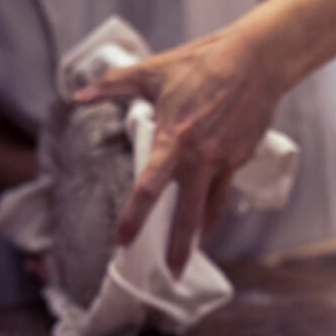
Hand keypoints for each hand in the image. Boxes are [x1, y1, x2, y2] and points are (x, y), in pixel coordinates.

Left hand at [75, 27, 279, 275]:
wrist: (257, 61)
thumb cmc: (203, 62)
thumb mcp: (154, 70)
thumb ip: (114, 85)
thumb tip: (79, 94)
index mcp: (174, 139)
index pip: (148, 187)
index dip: (135, 217)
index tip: (122, 241)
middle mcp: (199, 158)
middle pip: (186, 214)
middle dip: (178, 248)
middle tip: (169, 274)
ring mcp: (223, 161)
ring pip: (209, 211)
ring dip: (199, 238)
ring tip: (189, 260)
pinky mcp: (239, 159)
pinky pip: (224, 194)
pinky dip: (215, 214)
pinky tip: (208, 228)